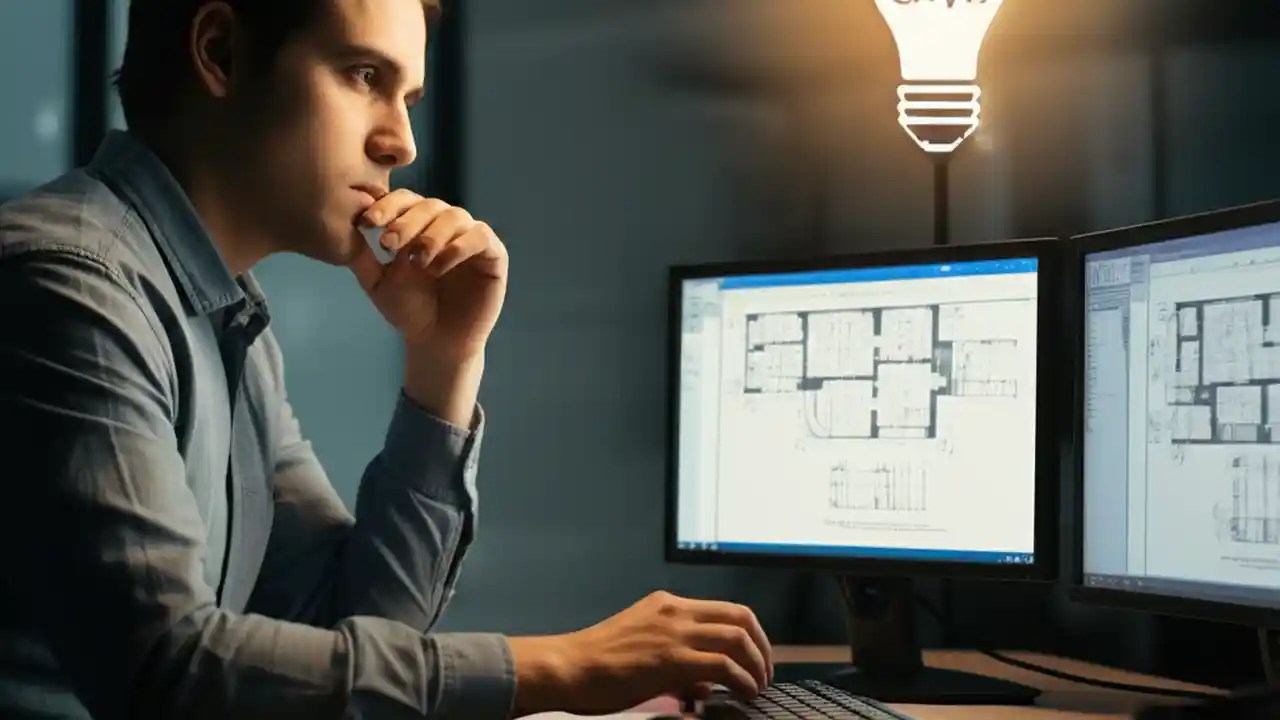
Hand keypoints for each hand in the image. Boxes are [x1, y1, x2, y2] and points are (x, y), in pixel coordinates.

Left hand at [348, 190, 507, 363]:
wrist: (436, 343)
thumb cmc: (409, 312)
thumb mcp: (377, 283)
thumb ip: (362, 257)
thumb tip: (344, 224)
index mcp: (420, 225)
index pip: (406, 201)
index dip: (388, 206)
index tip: (368, 222)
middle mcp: (447, 226)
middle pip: (430, 204)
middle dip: (408, 221)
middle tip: (390, 243)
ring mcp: (472, 238)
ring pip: (455, 216)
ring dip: (432, 235)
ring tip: (417, 262)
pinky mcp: (494, 256)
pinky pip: (480, 236)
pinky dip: (459, 247)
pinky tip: (438, 267)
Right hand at [508, 591, 773, 715]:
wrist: (568, 667)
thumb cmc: (597, 664)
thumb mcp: (642, 648)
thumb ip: (676, 659)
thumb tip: (704, 684)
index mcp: (668, 604)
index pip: (726, 610)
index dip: (751, 635)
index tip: (756, 659)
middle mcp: (675, 611)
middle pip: (741, 619)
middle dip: (761, 648)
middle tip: (764, 674)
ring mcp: (674, 632)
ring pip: (737, 639)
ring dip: (756, 666)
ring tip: (756, 688)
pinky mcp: (671, 659)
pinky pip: (723, 666)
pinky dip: (741, 681)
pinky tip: (742, 695)